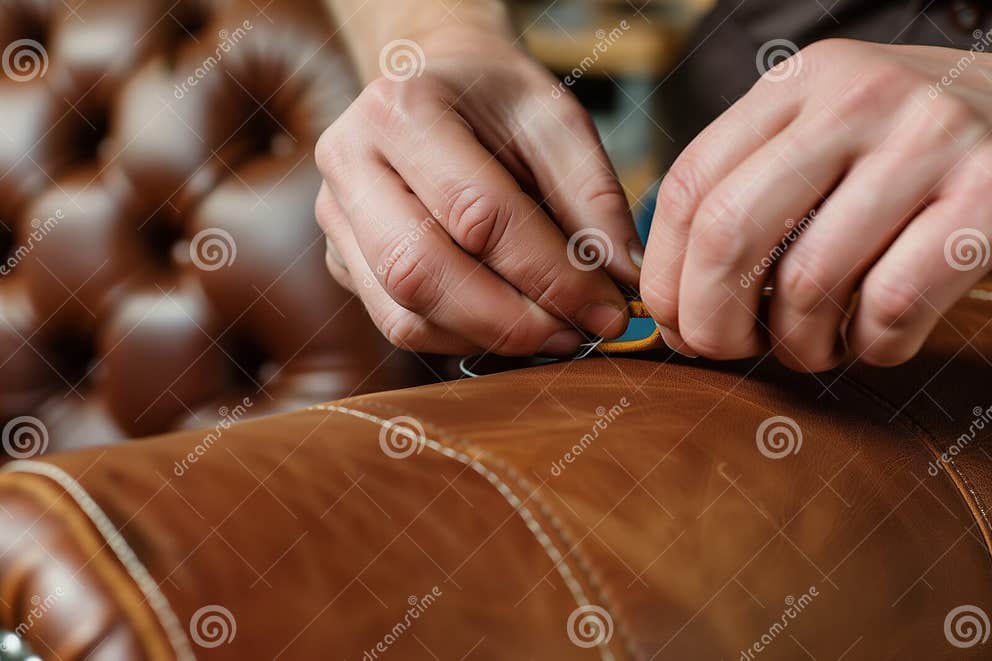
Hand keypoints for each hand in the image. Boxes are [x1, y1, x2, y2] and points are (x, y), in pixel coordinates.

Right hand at [315, 29, 640, 355]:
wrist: (432, 81)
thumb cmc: (497, 99)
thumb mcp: (556, 121)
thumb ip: (593, 196)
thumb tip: (623, 279)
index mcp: (402, 110)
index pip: (477, 213)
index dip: (550, 273)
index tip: (608, 308)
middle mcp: (350, 161)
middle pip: (421, 270)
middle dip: (510, 319)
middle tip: (575, 334)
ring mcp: (335, 215)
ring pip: (402, 311)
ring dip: (486, 337)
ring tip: (552, 336)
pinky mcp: (341, 257)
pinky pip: (396, 322)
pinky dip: (459, 339)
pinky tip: (508, 329)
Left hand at [642, 39, 991, 370]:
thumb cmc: (907, 155)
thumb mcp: (824, 139)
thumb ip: (751, 190)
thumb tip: (671, 299)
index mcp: (800, 83)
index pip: (690, 185)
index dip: (665, 273)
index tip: (673, 322)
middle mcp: (858, 98)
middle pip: (731, 232)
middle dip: (710, 319)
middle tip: (724, 351)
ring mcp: (928, 142)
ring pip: (808, 282)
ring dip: (797, 344)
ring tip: (812, 345)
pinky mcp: (988, 199)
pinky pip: (889, 307)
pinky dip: (870, 348)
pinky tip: (873, 338)